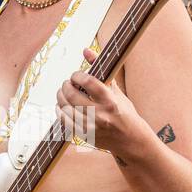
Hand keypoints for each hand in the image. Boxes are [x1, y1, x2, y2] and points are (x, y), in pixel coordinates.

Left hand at [55, 47, 148, 161]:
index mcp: (111, 100)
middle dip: (66, 85)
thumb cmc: (124, 112)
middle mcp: (101, 114)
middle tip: (67, 83)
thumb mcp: (116, 90)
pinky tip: (62, 106)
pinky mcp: (85, 136)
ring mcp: (91, 127)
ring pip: (66, 108)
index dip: (77, 75)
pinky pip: (65, 121)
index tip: (76, 75)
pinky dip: (60, 111)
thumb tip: (85, 50)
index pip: (88, 82)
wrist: (131, 141)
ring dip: (61, 97)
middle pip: (72, 95)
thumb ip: (101, 70)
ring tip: (63, 93)